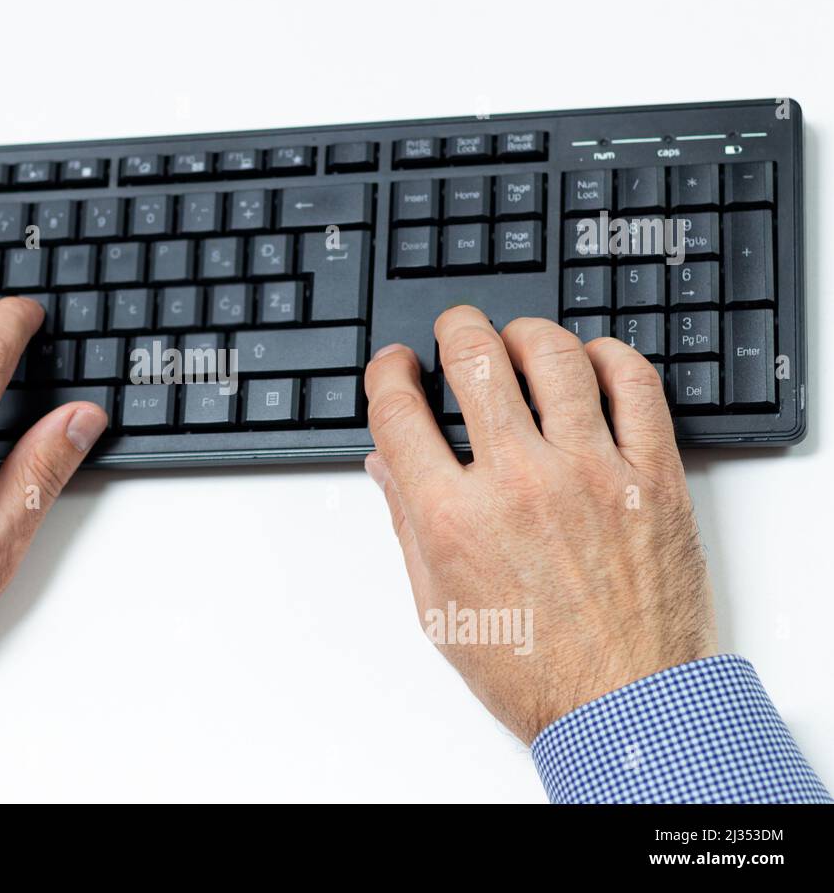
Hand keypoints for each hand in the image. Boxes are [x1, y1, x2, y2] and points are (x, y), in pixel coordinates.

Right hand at [364, 305, 715, 742]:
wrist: (623, 708)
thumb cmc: (532, 670)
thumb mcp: (440, 607)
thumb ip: (407, 525)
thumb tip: (386, 466)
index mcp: (452, 518)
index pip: (400, 410)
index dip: (387, 372)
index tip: (394, 366)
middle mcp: (517, 483)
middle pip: (473, 358)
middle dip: (454, 329)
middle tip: (455, 331)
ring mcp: (588, 472)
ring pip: (553, 356)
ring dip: (524, 334)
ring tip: (519, 342)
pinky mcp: (650, 476)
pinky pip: (634, 384)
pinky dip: (607, 356)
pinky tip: (590, 363)